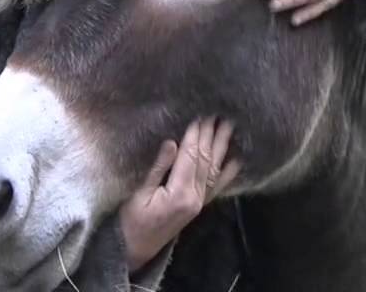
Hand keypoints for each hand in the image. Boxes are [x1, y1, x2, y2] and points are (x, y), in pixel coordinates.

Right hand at [118, 117, 239, 271]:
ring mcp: (199, 204)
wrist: (134, 252)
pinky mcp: (197, 207)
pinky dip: (227, 172)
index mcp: (180, 194)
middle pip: (205, 160)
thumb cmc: (129, 223)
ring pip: (214, 170)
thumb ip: (157, 169)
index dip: (195, 134)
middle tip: (218, 113)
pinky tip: (236, 160)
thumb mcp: (137, 194)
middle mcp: (195, 199)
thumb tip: (172, 143)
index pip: (190, 157)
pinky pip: (217, 187)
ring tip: (228, 126)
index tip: (199, 113)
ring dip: (221, 146)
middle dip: (211, 135)